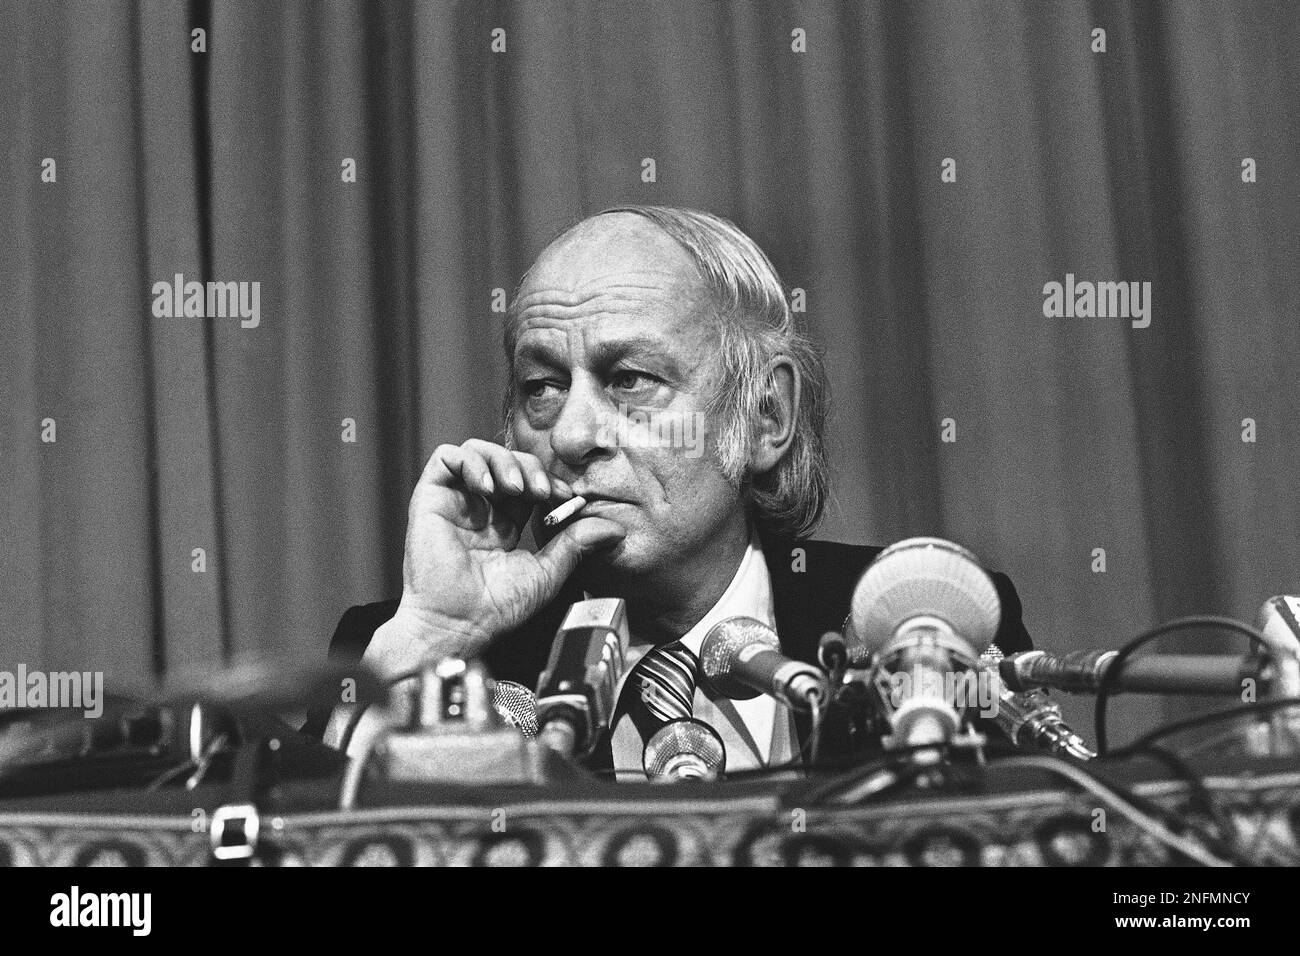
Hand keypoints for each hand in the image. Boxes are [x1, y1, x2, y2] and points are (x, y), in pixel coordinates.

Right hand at [377, 439, 624, 668]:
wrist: (457, 624)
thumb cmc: (495, 608)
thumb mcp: (546, 572)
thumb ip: (575, 545)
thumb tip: (615, 529)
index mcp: (503, 524)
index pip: (528, 482)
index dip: (548, 480)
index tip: (565, 496)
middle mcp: (478, 509)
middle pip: (506, 461)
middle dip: (529, 468)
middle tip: (541, 491)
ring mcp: (454, 502)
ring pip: (478, 452)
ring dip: (503, 460)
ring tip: (514, 488)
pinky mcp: (430, 498)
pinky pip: (447, 457)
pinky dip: (471, 461)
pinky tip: (487, 487)